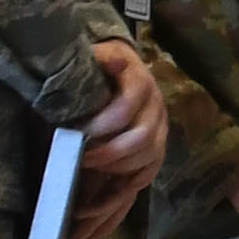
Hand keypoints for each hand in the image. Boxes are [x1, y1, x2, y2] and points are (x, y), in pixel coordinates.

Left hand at [80, 41, 172, 194]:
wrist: (116, 65)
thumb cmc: (97, 66)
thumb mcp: (94, 56)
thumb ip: (99, 59)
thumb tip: (114, 62)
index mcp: (140, 80)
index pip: (127, 108)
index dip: (102, 126)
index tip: (77, 133)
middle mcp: (156, 104)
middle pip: (143, 137)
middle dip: (110, 152)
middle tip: (83, 157)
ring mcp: (161, 125)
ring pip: (150, 155)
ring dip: (120, 166)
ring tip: (93, 167)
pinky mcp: (159, 143)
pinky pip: (153, 168)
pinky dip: (134, 179)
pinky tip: (115, 183)